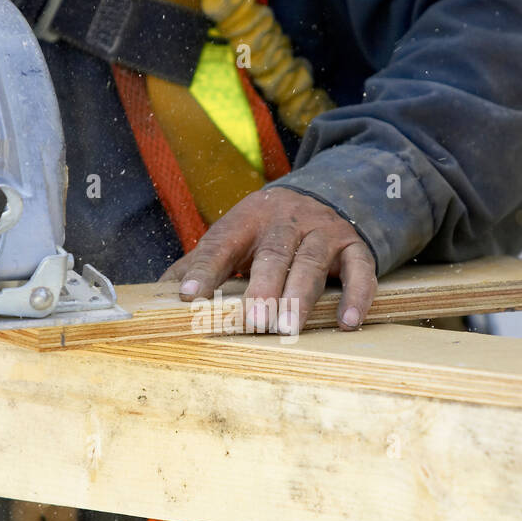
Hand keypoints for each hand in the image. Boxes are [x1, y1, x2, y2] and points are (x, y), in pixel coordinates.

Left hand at [161, 187, 377, 334]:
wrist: (326, 193)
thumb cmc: (268, 229)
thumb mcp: (235, 235)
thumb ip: (201, 262)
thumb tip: (160, 293)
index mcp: (248, 219)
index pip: (222, 243)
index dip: (205, 269)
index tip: (190, 296)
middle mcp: (286, 221)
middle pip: (272, 253)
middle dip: (262, 287)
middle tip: (252, 320)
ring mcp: (323, 233)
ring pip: (311, 263)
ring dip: (299, 296)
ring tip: (287, 327)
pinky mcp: (354, 247)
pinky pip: (361, 271)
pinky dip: (357, 296)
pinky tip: (348, 322)